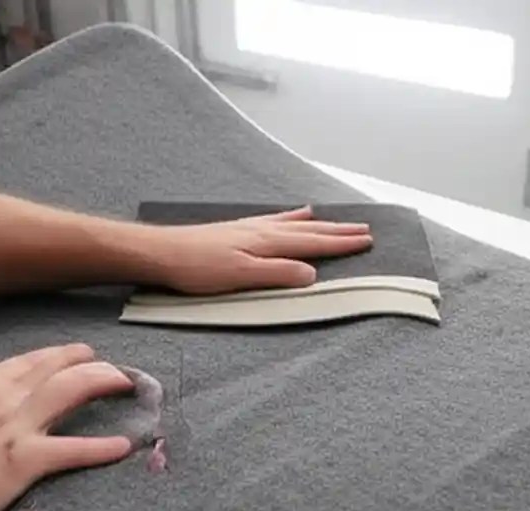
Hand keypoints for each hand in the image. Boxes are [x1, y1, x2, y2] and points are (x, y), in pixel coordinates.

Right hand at [0, 344, 134, 510]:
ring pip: (70, 392)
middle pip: (52, 369)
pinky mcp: (22, 461)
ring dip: (102, 383)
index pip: (20, 364)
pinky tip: (123, 445)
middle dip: (83, 361)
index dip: (48, 358)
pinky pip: (73, 450)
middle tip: (104, 362)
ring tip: (126, 382)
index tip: (65, 355)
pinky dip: (102, 447)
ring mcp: (13, 427)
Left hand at [148, 206, 372, 294]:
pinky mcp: (239, 230)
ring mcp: (251, 228)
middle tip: (365, 230)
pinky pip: (277, 220)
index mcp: (268, 243)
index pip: (313, 244)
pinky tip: (297, 214)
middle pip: (310, 231)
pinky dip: (293, 217)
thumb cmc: (198, 268)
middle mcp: (264, 230)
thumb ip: (278, 274)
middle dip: (339, 231)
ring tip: (340, 221)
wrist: (163, 252)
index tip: (366, 241)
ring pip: (296, 224)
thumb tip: (312, 274)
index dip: (341, 244)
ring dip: (321, 224)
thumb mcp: (242, 277)